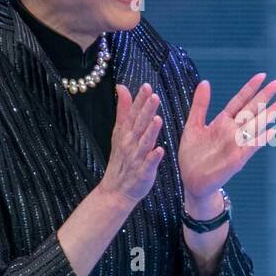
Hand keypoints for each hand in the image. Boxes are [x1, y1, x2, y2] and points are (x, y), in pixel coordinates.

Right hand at [101, 83, 163, 206]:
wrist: (116, 190)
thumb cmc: (121, 158)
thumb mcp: (119, 132)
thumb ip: (124, 110)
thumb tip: (122, 87)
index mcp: (126, 133)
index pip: (133, 113)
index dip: (139, 100)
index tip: (147, 86)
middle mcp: (130, 143)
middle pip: (139, 124)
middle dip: (146, 110)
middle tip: (154, 96)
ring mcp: (136, 158)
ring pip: (144, 142)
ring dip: (150, 131)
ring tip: (158, 119)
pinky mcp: (142, 173)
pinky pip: (148, 164)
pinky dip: (153, 158)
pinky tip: (160, 150)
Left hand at [178, 72, 275, 199]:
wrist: (192, 180)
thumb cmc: (192, 155)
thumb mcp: (193, 125)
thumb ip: (200, 104)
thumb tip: (205, 82)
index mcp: (222, 121)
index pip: (239, 101)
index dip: (250, 88)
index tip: (262, 75)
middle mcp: (232, 131)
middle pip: (251, 110)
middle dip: (264, 97)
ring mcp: (236, 144)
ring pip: (255, 126)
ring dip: (268, 115)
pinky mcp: (237, 159)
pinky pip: (251, 148)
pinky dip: (260, 140)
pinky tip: (272, 131)